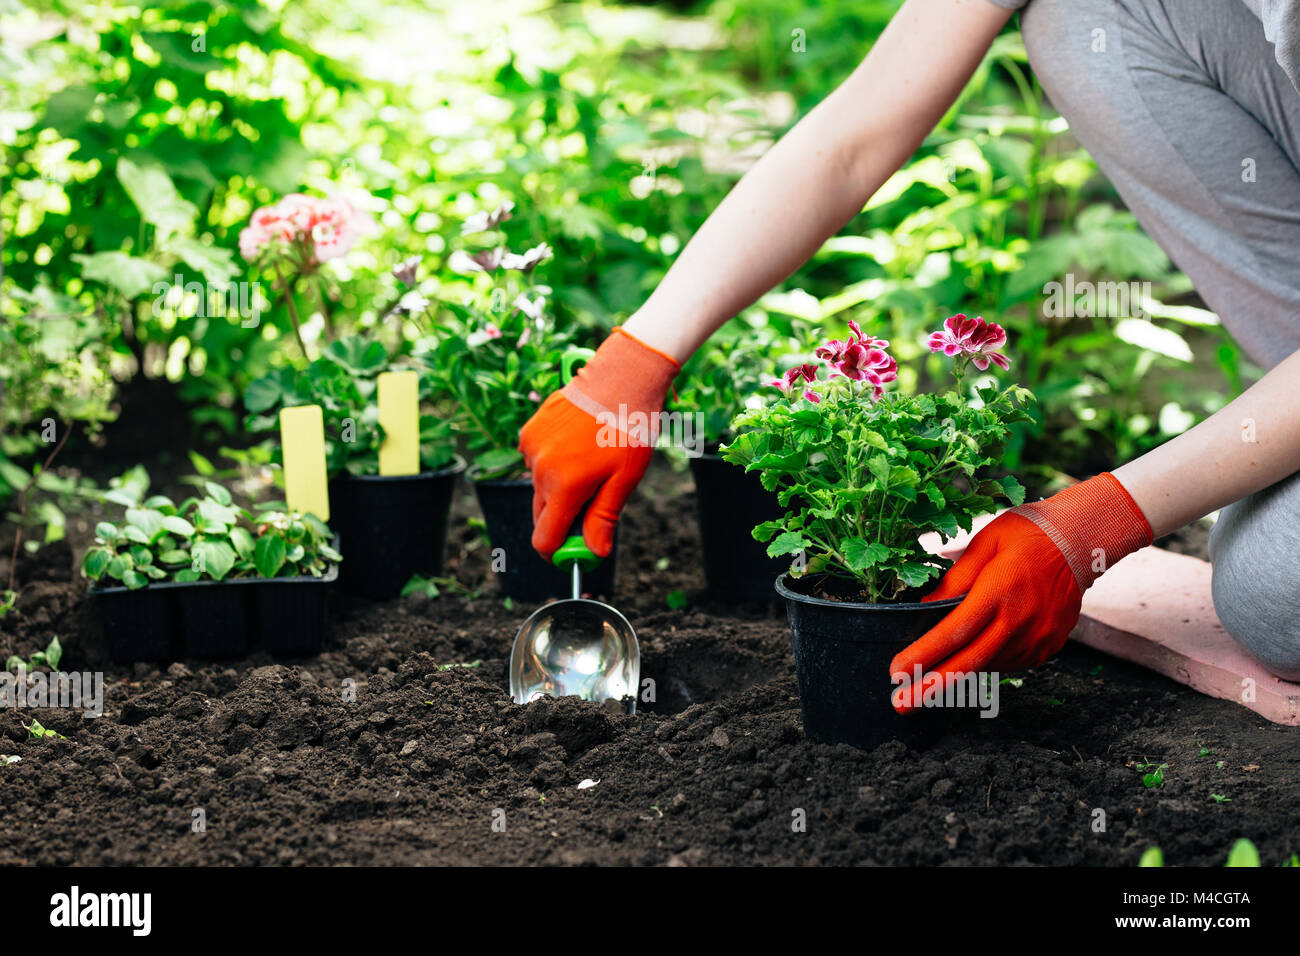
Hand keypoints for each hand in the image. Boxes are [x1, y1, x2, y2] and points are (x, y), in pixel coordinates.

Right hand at [518, 327, 678, 560]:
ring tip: (590, 464)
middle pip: (541, 515)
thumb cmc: (629, 429)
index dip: (556, 552)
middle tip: (593, 506)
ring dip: (559, 488)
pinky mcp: (529, 431)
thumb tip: (594, 553)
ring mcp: (531, 448)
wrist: (620, 377)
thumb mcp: (624, 479)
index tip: (572, 552)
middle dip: (562, 519)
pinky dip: (552, 464)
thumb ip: (603, 518)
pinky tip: (577, 446)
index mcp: (564, 486)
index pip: (544, 539)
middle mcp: (540, 469)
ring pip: (540, 487)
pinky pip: (537, 461)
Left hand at [890, 472, 1151, 713]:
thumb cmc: (1027, 535)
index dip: (924, 655)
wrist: (1082, 542)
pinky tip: (974, 651)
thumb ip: (954, 579)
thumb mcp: (984, 544)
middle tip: (901, 705)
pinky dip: (986, 660)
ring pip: (988, 666)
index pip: (954, 632)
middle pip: (969, 663)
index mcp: (999, 591)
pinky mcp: (1048, 647)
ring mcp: (1037, 638)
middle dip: (930, 688)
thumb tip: (924, 608)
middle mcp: (1020, 621)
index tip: (896, 672)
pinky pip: (1008, 663)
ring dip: (958, 672)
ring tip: (931, 674)